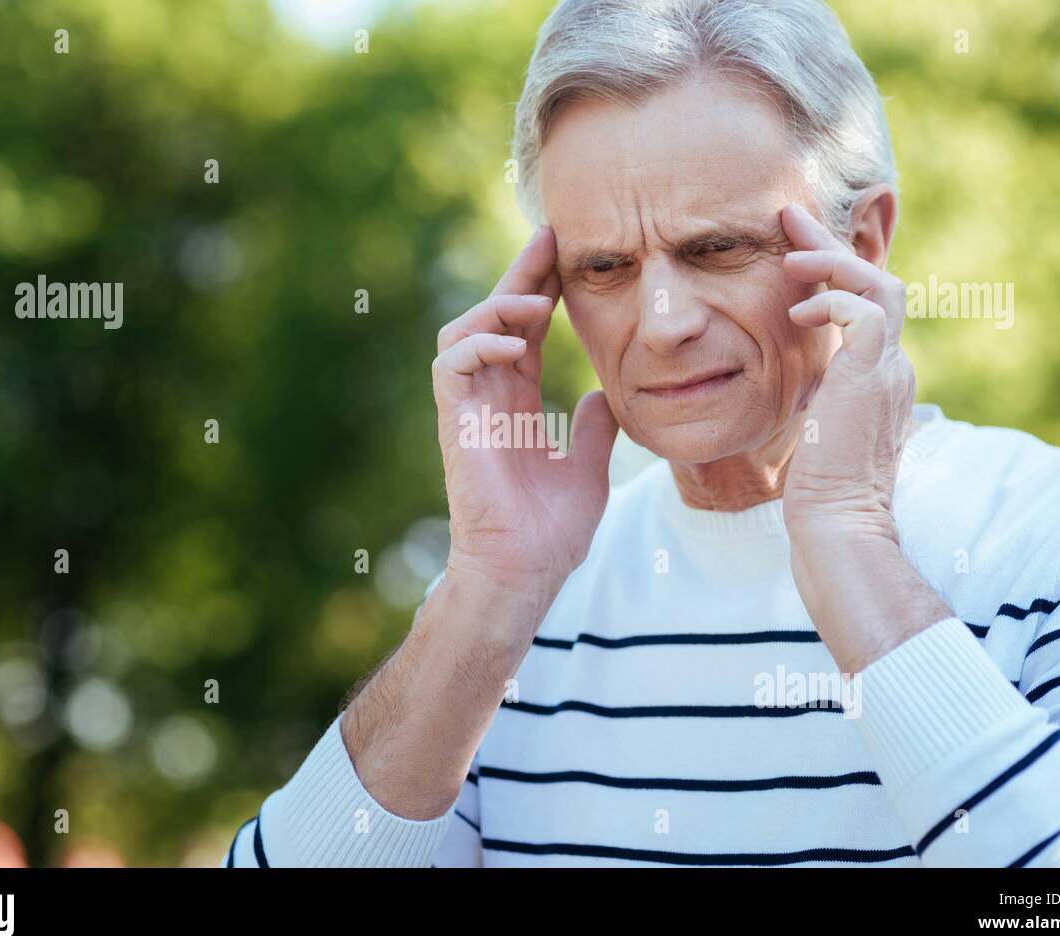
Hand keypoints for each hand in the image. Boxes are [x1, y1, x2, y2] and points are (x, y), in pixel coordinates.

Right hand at [433, 226, 619, 594]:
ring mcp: (469, 408)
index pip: (527, 330)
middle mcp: (490, 397)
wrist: (525, 572)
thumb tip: (607, 398)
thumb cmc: (551, 532)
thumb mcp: (589, 468)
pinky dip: (480, 344)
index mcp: (518, 402)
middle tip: (550, 238)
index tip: (570, 256)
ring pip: (464, 330)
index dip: (544, 290)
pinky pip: (451, 364)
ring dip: (497, 307)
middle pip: (495, 316)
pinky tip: (518, 344)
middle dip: (521, 274)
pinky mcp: (455, 423)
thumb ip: (594, 430)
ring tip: (536, 301)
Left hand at [778, 202, 916, 542]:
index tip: (794, 251)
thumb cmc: (819, 485)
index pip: (867, 306)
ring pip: (878, 285)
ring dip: (833, 262)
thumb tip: (802, 383)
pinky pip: (862, 311)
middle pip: (876, 281)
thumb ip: (820, 394)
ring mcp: (888, 369)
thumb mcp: (819, 425)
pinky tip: (796, 313)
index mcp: (881, 376)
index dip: (834, 273)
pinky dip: (830, 300)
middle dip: (831, 245)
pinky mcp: (871, 375)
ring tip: (789, 254)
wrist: (838, 520)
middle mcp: (893, 366)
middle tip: (788, 217)